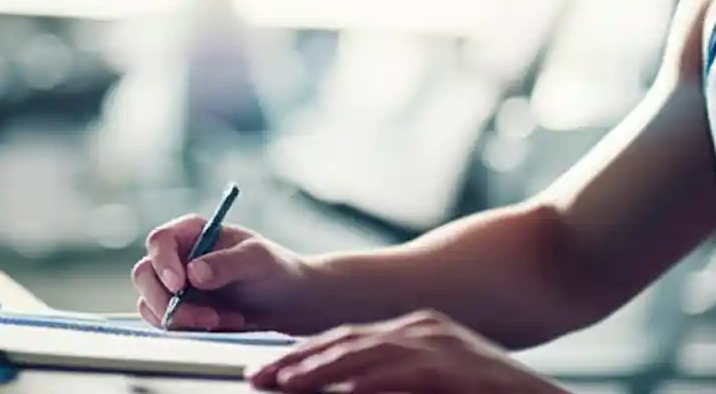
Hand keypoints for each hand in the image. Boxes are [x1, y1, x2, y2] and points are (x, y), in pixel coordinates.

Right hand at [131, 215, 314, 332]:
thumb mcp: (259, 260)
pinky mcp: (180, 311)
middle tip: (206, 317)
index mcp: (192, 232)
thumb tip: (194, 272)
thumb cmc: (276, 269)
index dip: (163, 262)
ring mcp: (175, 286)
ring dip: (183, 319)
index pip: (160, 240)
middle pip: (145, 275)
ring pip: (151, 304)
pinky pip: (166, 323)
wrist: (289, 302)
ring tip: (226, 319)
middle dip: (168, 301)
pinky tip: (224, 324)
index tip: (179, 285)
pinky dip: (190, 329)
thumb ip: (228, 263)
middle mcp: (178, 256)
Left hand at [247, 309, 566, 392]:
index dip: (304, 354)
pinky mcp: (457, 368)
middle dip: (298, 360)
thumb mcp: (431, 384)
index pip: (348, 337)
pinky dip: (370, 383)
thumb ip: (390, 383)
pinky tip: (343, 392)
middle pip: (347, 341)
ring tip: (284, 385)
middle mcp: (425, 328)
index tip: (267, 370)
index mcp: (417, 330)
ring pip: (366, 354)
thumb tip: (343, 392)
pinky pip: (404, 374)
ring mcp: (442, 345)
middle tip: (258, 377)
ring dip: (320, 371)